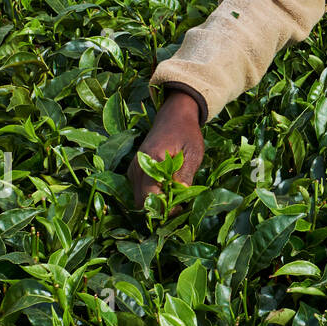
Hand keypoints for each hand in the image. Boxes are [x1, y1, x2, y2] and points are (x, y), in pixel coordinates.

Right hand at [127, 91, 205, 209]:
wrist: (174, 115)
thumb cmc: (187, 133)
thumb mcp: (193, 153)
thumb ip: (185, 175)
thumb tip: (180, 196)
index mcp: (152, 160)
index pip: (151, 196)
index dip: (165, 208)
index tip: (180, 209)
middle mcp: (137, 166)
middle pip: (141, 202)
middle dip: (158, 209)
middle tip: (178, 207)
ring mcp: (133, 168)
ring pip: (138, 198)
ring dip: (154, 203)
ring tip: (174, 198)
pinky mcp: (134, 170)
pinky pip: (138, 191)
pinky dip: (151, 195)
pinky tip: (167, 191)